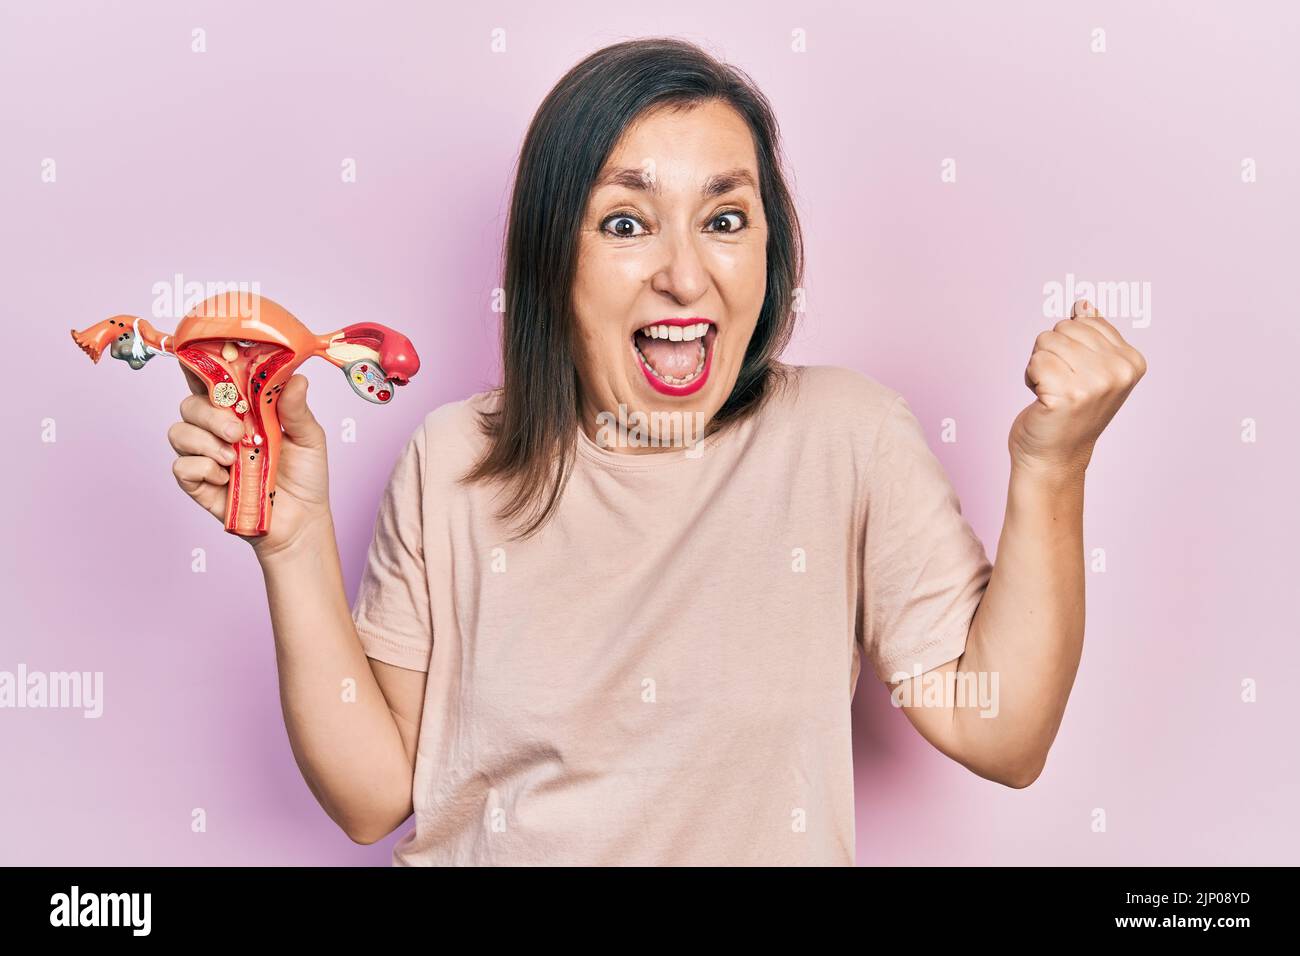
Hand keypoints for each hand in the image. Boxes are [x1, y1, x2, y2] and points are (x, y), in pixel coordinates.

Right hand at [167, 369, 332, 559]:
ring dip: (205, 441)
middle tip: (237, 432)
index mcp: (243, 411)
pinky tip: (226, 477)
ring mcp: (207, 456)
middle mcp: (219, 429)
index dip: (202, 368)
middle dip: (210, 414)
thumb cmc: (305, 477)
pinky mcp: (199, 484)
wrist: (302, 521)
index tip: (204, 359)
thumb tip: (295, 377)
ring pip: (179, 431)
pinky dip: (201, 467)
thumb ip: (296, 409)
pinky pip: (181, 466)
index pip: (214, 382)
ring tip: (234, 458)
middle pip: (190, 404)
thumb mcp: (309, 438)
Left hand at [1009, 299, 1147, 479]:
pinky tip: (1042, 400)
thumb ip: (1090, 335)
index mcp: (1131, 361)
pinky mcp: (1068, 395)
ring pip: (1046, 341)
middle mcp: (1118, 371)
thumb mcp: (1088, 369)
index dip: (1069, 345)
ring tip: (1052, 392)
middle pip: (1063, 328)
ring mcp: (1095, 384)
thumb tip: (1084, 303)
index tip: (1076, 374)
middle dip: (1051, 353)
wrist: (1054, 457)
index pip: (1084, 320)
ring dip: (1039, 366)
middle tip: (1060, 384)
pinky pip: (1035, 361)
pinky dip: (1030, 378)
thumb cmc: (1067, 413)